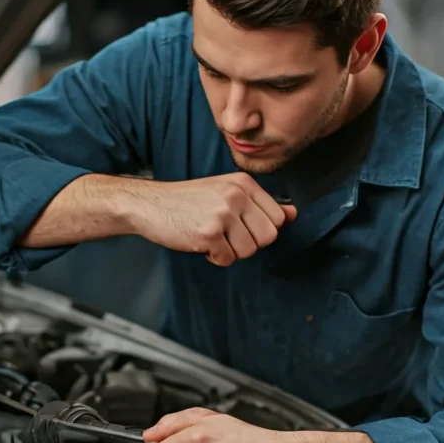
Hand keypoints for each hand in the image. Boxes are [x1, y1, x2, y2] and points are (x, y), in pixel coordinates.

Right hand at [127, 173, 297, 265]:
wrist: (150, 204)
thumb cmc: (187, 201)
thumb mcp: (226, 192)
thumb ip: (260, 204)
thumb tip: (293, 214)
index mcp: (244, 183)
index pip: (278, 218)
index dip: (260, 229)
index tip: (241, 226)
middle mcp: (236, 195)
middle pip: (269, 237)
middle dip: (249, 243)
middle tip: (227, 235)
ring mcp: (223, 214)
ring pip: (249, 250)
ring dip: (231, 251)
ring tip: (212, 237)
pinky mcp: (209, 233)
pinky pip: (227, 259)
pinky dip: (215, 257)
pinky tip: (200, 242)